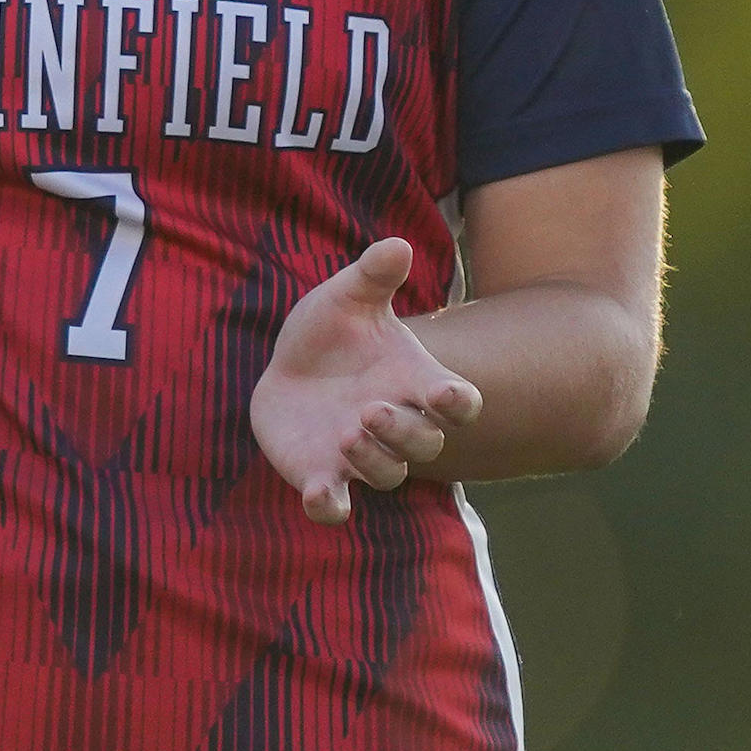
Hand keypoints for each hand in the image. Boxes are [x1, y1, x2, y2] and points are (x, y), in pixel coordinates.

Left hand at [254, 239, 481, 524]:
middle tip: (372, 409)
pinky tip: (322, 497)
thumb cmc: (332, 335)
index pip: (457, 402)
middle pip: (425, 444)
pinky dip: (330, 506)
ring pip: (388, 473)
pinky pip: (334, 503)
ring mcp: (359, 453)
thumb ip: (372, 276)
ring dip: (373, 459)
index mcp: (413, 383)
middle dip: (405, 431)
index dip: (459, 402)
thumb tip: (394, 244)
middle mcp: (395, 425)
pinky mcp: (321, 474)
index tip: (449, 393)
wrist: (291, 370)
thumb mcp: (347, 299)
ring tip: (348, 431)